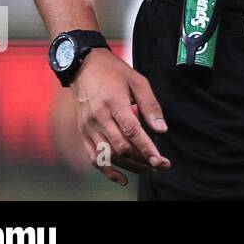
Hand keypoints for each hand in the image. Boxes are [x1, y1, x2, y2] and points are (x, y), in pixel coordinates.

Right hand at [70, 50, 169, 185]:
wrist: (83, 66)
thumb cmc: (114, 72)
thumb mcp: (138, 81)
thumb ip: (150, 105)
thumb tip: (162, 129)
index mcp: (114, 103)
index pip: (132, 132)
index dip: (147, 149)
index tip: (160, 161)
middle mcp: (98, 118)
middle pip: (121, 147)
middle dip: (142, 160)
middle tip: (160, 165)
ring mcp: (88, 127)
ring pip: (108, 155)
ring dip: (129, 166)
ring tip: (148, 170)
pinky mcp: (82, 132)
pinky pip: (93, 157)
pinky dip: (107, 170)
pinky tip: (121, 177)